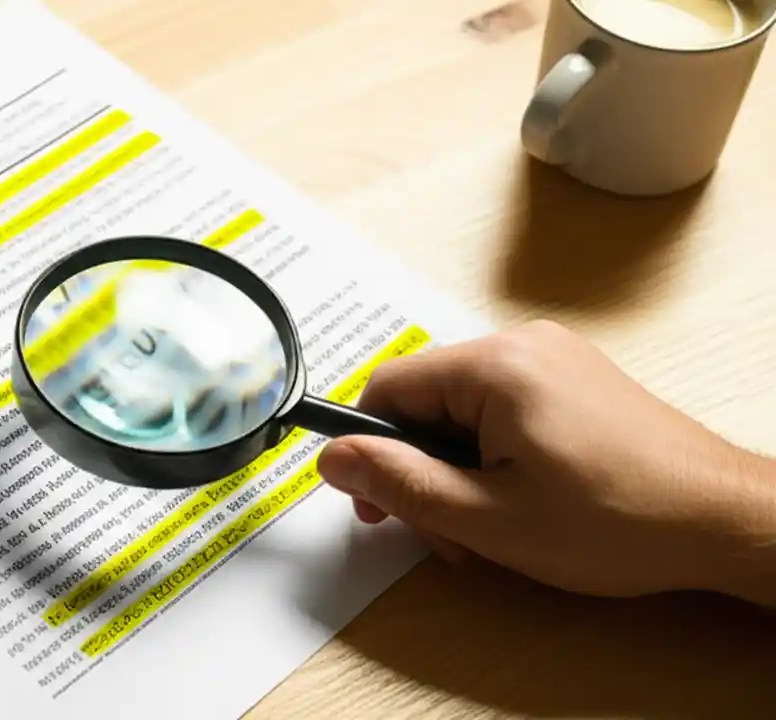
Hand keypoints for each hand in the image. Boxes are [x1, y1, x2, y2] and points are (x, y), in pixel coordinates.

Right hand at [317, 320, 775, 606]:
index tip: (373, 502)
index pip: (387, 387)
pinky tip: (515, 503)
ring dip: (457, 471)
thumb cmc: (620, 520)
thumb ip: (400, 484)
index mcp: (496, 367)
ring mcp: (554, 360)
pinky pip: (502, 411)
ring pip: (463, 412)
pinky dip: (492, 457)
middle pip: (425, 401)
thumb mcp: (488, 518)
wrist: (723, 521)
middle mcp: (524, 346)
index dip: (368, 449)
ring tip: (488, 528)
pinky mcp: (574, 382)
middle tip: (443, 533)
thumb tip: (334, 459)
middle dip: (421, 471)